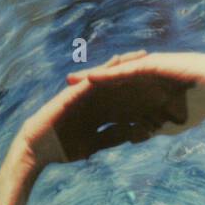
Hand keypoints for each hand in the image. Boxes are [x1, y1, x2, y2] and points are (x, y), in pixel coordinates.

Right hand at [0, 50, 181, 204]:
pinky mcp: (75, 92)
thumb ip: (112, 137)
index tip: (166, 90)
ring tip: (145, 55)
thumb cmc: (62, 148)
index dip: (145, 95)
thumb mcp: (94, 144)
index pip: (127, 102)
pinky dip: (106, 69)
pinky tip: (120, 61)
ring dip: (126, 65)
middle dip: (140, 76)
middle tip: (160, 64)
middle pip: (122, 85)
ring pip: (110, 76)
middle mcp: (95, 100)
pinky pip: (93, 77)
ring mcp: (85, 94)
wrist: (38, 148)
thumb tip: (133, 134)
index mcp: (101, 111)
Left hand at [68, 52, 204, 171]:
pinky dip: (108, 73)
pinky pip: (125, 70)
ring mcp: (147, 67)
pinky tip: (90, 78)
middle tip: (63, 90)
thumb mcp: (166, 122)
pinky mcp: (152, 64)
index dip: (95, 99)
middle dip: (87, 86)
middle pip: (109, 80)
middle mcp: (143, 74)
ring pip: (114, 72)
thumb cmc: (198, 107)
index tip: (75, 107)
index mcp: (144, 87)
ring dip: (92, 76)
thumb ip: (149, 127)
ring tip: (70, 81)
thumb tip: (132, 137)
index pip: (115, 93)